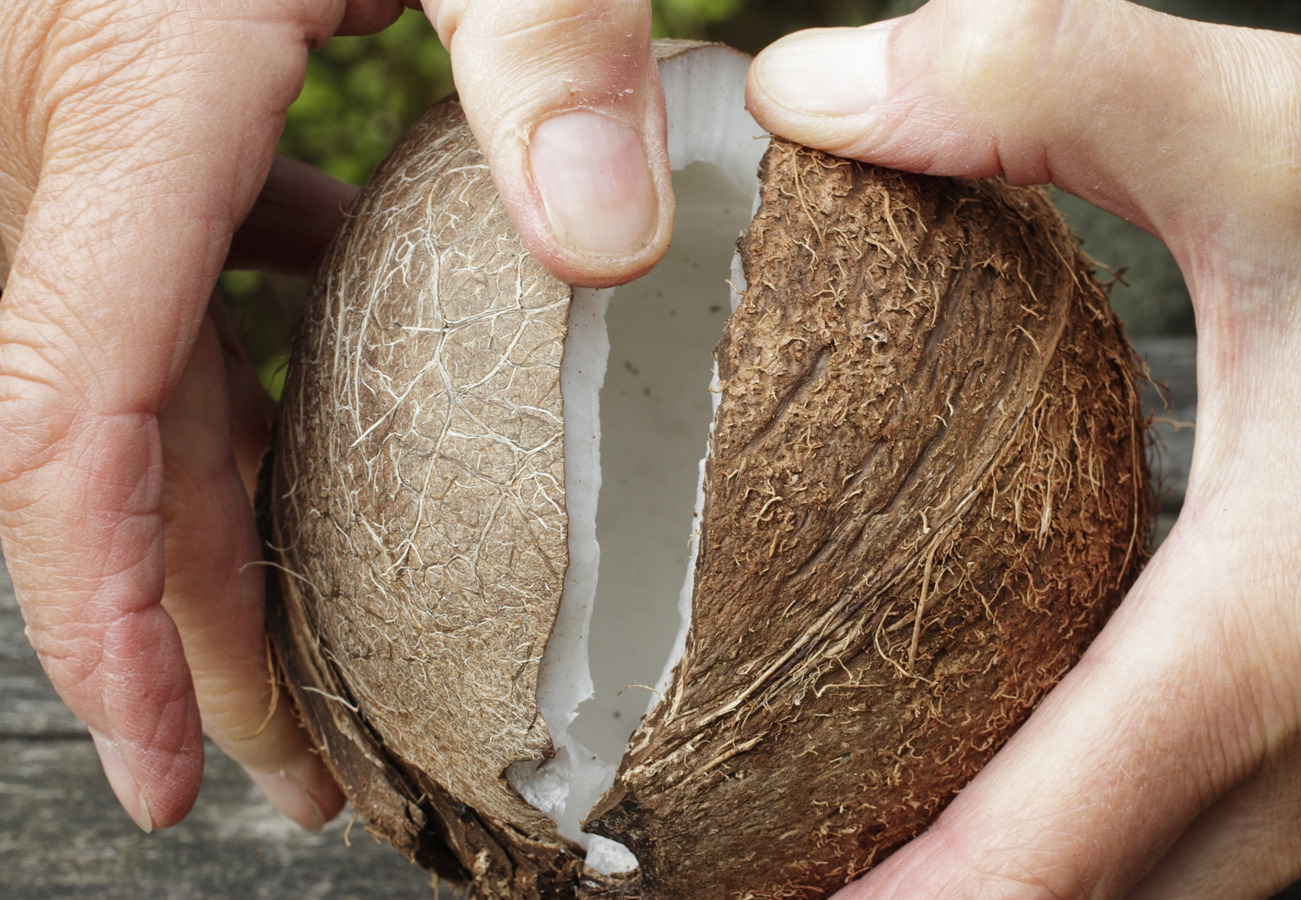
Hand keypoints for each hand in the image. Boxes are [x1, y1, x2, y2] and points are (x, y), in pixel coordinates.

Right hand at [0, 0, 670, 832]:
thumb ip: (549, 49)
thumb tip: (613, 257)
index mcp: (131, 81)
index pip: (73, 408)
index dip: (111, 611)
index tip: (176, 758)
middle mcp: (74, 106)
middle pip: (93, 428)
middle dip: (178, 617)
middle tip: (283, 770)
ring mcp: (98, 94)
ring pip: (127, 360)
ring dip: (205, 516)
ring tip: (300, 647)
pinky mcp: (153, 73)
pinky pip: (172, 261)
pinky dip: (241, 364)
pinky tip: (332, 392)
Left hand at [748, 1, 1300, 895]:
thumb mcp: (1278, 132)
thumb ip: (1026, 86)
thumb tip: (815, 90)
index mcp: (1278, 638)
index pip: (1029, 866)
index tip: (753, 891)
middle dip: (919, 888)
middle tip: (778, 826)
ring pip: (1170, 890)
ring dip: (1035, 862)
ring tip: (894, 793)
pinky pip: (1252, 851)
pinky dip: (1147, 825)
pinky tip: (1081, 737)